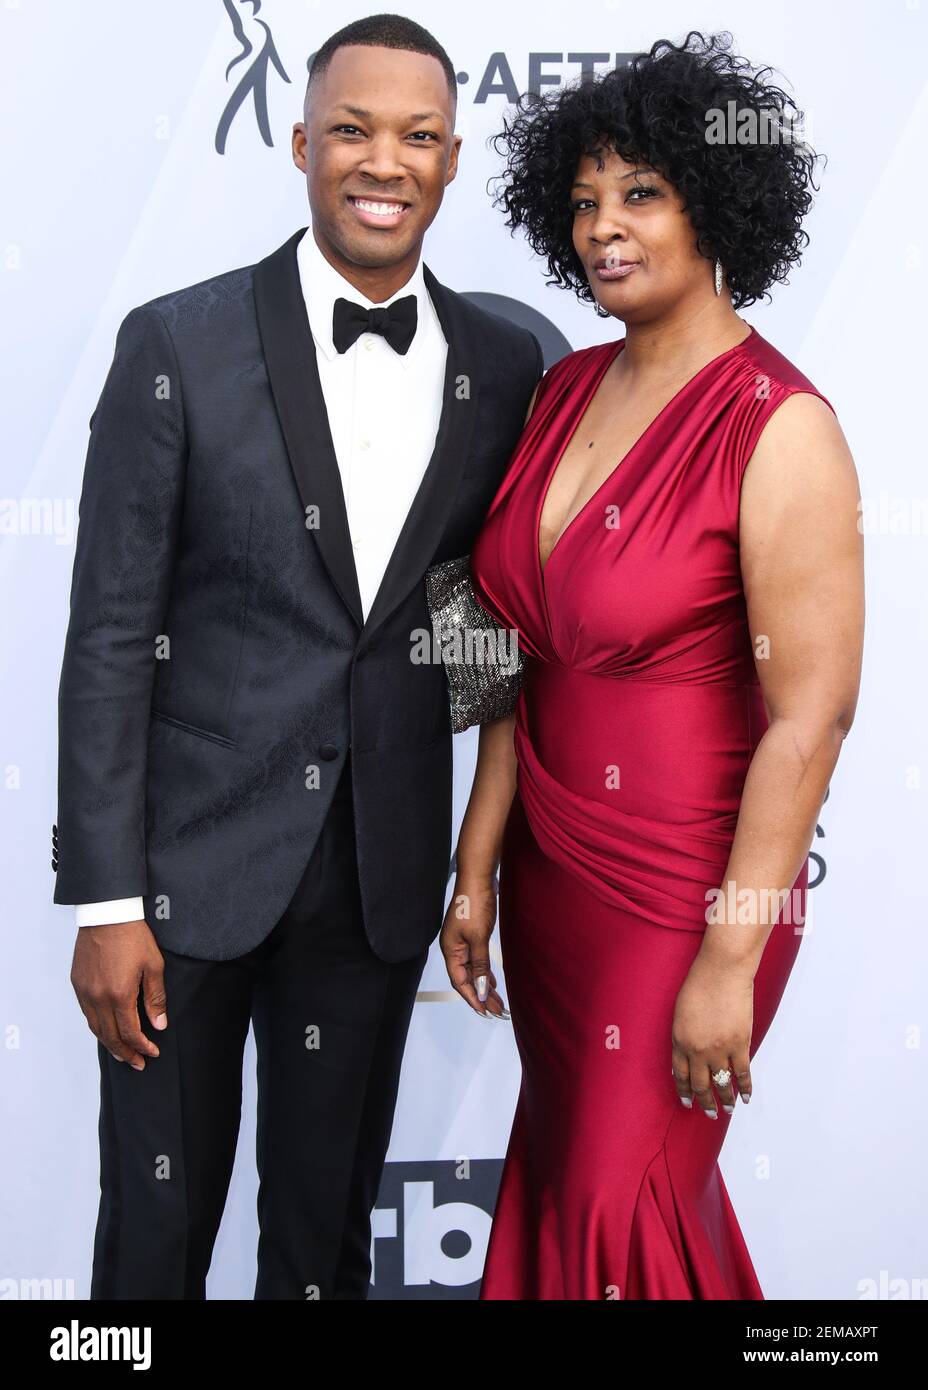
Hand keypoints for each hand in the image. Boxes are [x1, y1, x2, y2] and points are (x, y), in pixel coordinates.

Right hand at [70, 919, 167, 1069]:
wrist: (107, 915)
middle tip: (137, 1063)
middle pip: (110, 1036)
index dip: (142, 1046)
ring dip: (109, 1044)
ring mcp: (85, 991)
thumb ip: (156, 998)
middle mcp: (98, 997)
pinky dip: (97, 1027)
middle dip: (125, 1053)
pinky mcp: (78, 983)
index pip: (130, 1032)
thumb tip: (159, 1024)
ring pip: (95, 1028)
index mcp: (119, 994)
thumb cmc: (133, 937)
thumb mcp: (153, 966)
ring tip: (122, 1054)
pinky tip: (106, 1030)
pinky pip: (86, 1013)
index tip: (152, 1053)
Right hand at [439, 875, 508, 1018]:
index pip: (459, 981)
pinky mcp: (472, 935)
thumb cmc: (474, 904)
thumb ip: (479, 965)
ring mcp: (462, 941)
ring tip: (497, 1001)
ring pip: (472, 970)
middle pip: (466, 978)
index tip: (486, 1012)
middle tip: (498, 1010)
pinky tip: (492, 980)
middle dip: (481, 995)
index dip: (472, 998)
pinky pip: (476, 960)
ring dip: (484, 985)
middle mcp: (454, 948)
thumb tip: (480, 989)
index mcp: (450, 950)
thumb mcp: (478, 937)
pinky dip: (484, 972)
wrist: (478, 877)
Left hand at [670, 950, 753, 1116]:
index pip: (680, 1075)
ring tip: (727, 1110)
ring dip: (725, 1100)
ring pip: (722, 1084)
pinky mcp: (740, 1044)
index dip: (684, 1090)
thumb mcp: (681, 1012)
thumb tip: (688, 1054)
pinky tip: (746, 1097)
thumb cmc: (699, 985)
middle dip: (704, 1102)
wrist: (722, 972)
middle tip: (708, 1114)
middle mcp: (698, 1050)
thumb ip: (683, 1035)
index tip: (687, 1101)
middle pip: (700, 1084)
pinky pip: (742, 1073)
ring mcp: (720, 1049)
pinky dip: (745, 1087)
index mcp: (680, 1040)